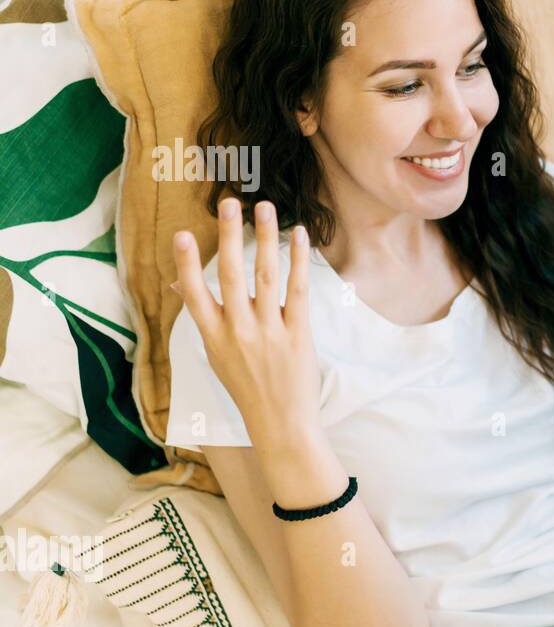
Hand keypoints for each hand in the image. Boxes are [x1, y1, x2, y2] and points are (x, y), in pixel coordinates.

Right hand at [172, 197, 321, 445]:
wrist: (280, 423)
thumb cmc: (247, 385)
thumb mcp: (216, 354)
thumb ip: (204, 315)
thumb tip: (180, 281)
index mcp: (213, 337)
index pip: (195, 294)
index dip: (186, 263)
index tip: (183, 234)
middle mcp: (238, 332)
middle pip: (230, 276)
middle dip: (229, 236)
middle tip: (230, 203)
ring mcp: (269, 332)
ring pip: (265, 276)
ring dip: (265, 238)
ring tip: (266, 207)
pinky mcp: (297, 334)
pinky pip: (297, 291)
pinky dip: (299, 261)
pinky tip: (300, 235)